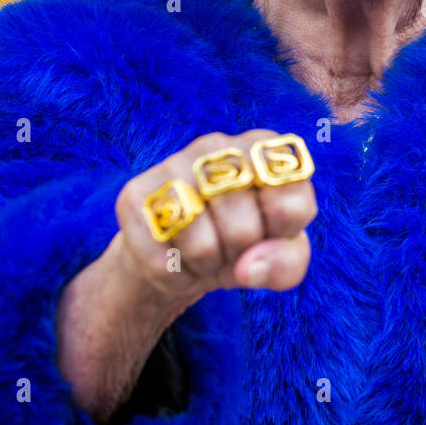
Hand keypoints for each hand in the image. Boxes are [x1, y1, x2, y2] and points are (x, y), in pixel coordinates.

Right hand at [113, 129, 317, 305]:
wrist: (183, 247)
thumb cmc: (247, 240)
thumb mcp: (282, 251)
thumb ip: (287, 262)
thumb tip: (249, 268)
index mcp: (265, 150)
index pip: (291, 207)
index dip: (282, 236)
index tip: (271, 228)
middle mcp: (217, 147)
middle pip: (244, 231)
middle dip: (241, 254)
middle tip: (233, 244)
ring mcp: (172, 165)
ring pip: (202, 246)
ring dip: (208, 267)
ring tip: (207, 250)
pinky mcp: (134, 196)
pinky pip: (162, 263)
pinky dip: (176, 277)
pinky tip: (177, 257)